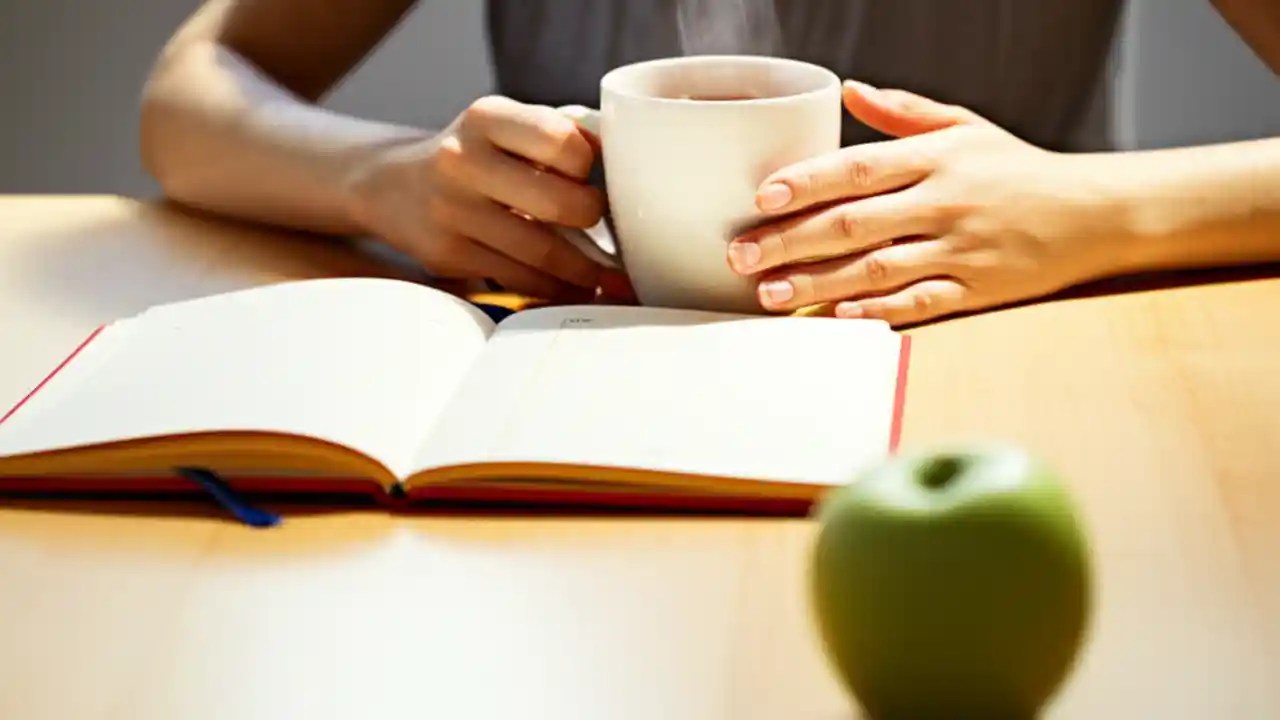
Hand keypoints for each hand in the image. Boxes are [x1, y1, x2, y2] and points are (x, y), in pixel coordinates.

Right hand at [349, 95, 606, 299]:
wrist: (392, 185)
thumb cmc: (474, 155)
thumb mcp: (506, 127)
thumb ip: (560, 134)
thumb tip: (627, 165)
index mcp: (487, 118)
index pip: (564, 141)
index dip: (589, 164)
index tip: (591, 175)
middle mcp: (462, 161)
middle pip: (561, 203)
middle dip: (593, 220)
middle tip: (601, 225)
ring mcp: (452, 212)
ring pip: (544, 254)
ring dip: (586, 272)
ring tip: (607, 277)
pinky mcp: (447, 256)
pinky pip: (521, 280)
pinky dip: (556, 288)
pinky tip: (572, 286)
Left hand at [727, 81, 1127, 324]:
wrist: (1093, 213)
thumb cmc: (1017, 169)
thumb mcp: (965, 127)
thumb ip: (903, 113)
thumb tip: (848, 90)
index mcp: (936, 159)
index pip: (858, 167)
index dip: (807, 182)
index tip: (762, 196)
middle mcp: (943, 203)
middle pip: (853, 223)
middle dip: (790, 240)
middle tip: (741, 254)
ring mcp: (958, 251)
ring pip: (875, 270)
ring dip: (817, 284)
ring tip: (770, 294)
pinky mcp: (975, 291)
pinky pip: (918, 304)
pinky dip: (877, 313)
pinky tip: (836, 317)